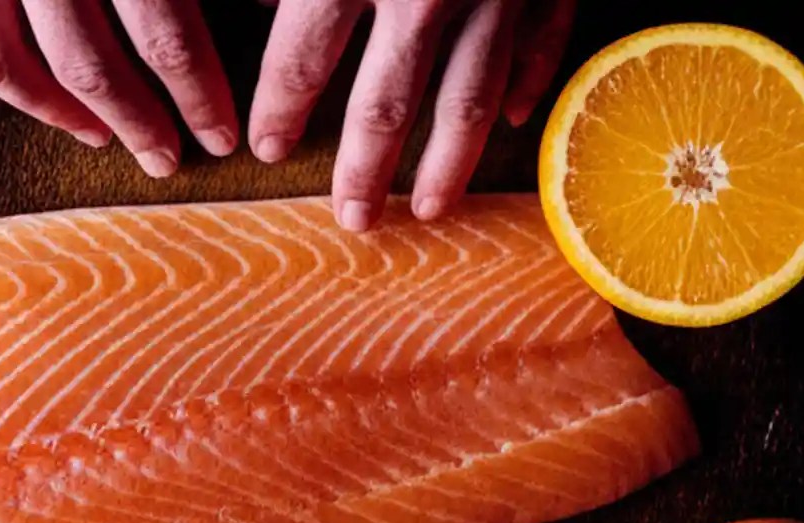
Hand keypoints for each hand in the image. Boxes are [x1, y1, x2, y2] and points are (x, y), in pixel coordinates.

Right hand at [0, 0, 237, 177]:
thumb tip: (273, 6)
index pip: (164, 32)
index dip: (198, 92)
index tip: (221, 138)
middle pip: (86, 60)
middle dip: (134, 120)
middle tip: (168, 160)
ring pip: (6, 62)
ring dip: (59, 113)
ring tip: (101, 138)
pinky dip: (11, 82)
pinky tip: (52, 101)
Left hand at [249, 0, 574, 229]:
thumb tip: (260, 9)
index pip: (302, 58)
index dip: (280, 108)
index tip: (265, 151)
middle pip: (386, 103)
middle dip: (365, 170)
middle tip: (353, 221)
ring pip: (470, 95)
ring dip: (450, 161)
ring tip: (431, 209)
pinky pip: (543, 42)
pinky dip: (533, 84)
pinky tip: (518, 123)